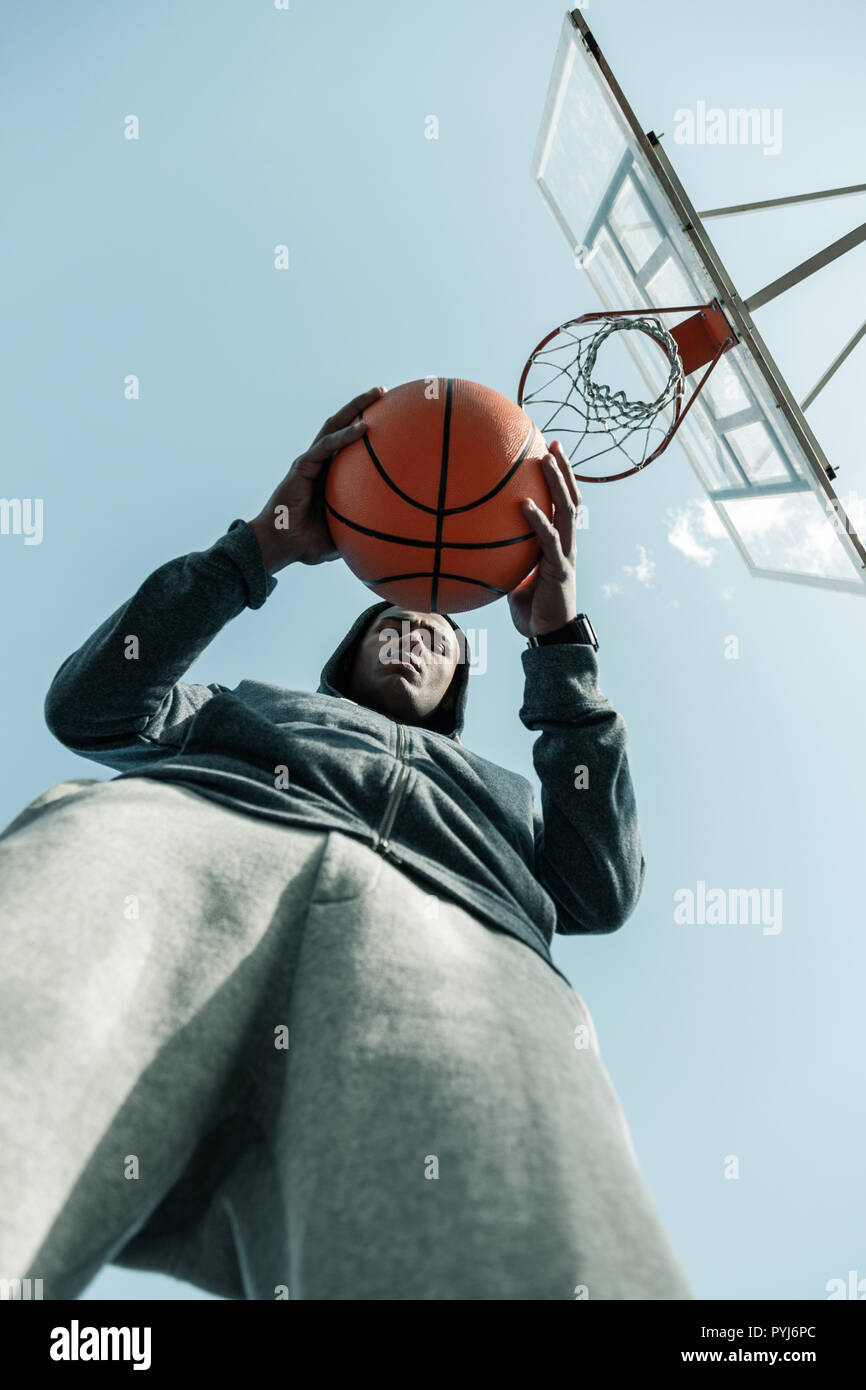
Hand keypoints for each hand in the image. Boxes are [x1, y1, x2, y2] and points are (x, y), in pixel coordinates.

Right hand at [248, 386, 385, 572]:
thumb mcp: (345, 534)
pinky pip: (327, 446)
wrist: (281, 546)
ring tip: (377, 393)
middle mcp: (320, 462)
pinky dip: (345, 435)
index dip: (365, 429)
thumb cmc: (309, 543)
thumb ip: (364, 526)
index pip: (349, 445)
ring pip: (334, 425)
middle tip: (384, 393)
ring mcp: (310, 461)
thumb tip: (396, 535)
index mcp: (330, 474)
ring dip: (355, 407)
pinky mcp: (302, 465)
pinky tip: (364, 428)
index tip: (390, 418)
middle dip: (362, 406)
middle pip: (342, 425)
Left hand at [508, 440, 581, 638]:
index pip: (564, 504)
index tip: (548, 452)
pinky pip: (548, 538)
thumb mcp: (513, 577)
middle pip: (572, 498)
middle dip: (564, 470)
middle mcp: (567, 543)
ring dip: (558, 482)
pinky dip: (537, 519)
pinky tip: (525, 504)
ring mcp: (566, 553)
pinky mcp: (559, 568)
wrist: (547, 636)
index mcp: (559, 543)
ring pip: (567, 510)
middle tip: (553, 444)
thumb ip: (503, 557)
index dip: (560, 479)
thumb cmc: (529, 608)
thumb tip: (475, 541)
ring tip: (546, 459)